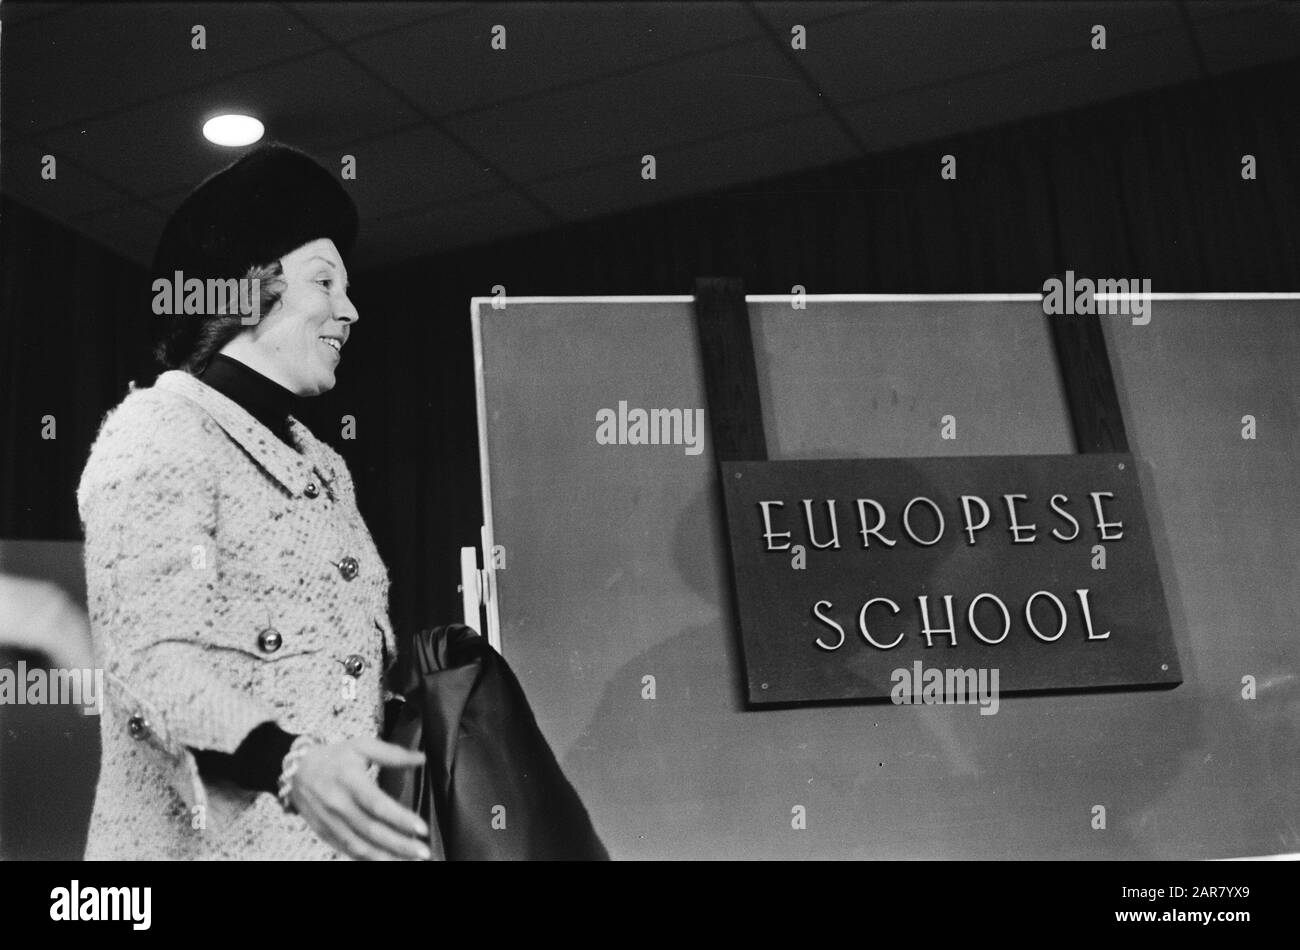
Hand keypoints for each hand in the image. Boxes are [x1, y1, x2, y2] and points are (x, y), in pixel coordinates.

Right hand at [289, 736, 430, 860]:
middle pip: (372, 830)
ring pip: (360, 847)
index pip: (377, 804)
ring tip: (410, 861)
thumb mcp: (362, 747)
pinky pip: (348, 851)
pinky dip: (367, 859)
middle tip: (424, 852)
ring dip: (386, 857)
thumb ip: (392, 754)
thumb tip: (422, 758)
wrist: (295, 771)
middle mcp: (339, 805)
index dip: (400, 818)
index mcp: (350, 781)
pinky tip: (387, 861)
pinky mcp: (325, 834)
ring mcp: (331, 823)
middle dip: (400, 844)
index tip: (422, 828)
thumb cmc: (334, 757)